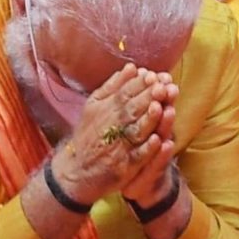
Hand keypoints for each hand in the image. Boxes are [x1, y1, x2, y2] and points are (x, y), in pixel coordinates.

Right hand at [50, 64, 164, 203]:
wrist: (76, 171)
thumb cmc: (89, 135)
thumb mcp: (94, 107)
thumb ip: (113, 87)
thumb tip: (132, 67)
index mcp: (105, 109)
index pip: (124, 93)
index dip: (139, 84)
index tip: (153, 75)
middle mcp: (111, 126)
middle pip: (131, 109)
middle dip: (147, 97)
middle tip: (162, 86)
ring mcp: (118, 147)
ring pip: (136, 131)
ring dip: (148, 119)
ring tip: (160, 107)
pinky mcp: (124, 167)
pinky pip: (137, 157)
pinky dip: (146, 149)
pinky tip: (157, 140)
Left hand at [120, 78, 179, 204]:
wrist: (138, 185)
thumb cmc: (134, 152)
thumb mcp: (134, 128)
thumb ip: (135, 104)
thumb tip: (135, 74)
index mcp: (149, 124)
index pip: (155, 103)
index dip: (159, 90)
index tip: (161, 76)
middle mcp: (157, 136)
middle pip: (162, 117)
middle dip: (166, 102)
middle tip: (168, 88)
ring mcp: (156, 154)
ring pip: (163, 136)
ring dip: (166, 124)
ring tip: (168, 111)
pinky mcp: (152, 172)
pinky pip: (158, 161)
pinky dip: (162, 153)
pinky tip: (166, 144)